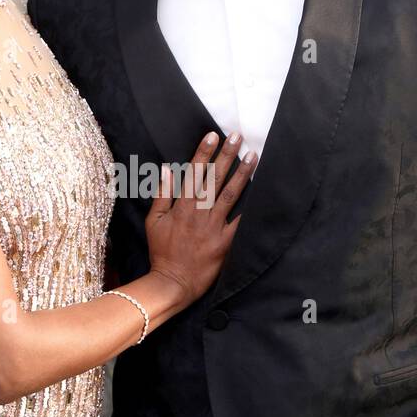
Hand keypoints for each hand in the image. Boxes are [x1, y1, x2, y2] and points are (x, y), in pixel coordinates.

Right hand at [145, 131, 256, 306]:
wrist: (173, 281)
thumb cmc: (162, 251)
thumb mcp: (153, 222)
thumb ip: (162, 195)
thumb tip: (166, 170)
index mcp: (181, 206)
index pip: (194, 173)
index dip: (203, 152)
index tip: (212, 135)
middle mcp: (198, 212)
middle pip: (214, 179)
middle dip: (225, 155)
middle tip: (236, 136)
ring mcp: (213, 227)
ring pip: (229, 194)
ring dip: (242, 173)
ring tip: (252, 156)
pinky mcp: (225, 242)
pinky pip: (240, 221)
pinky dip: (251, 207)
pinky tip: (262, 191)